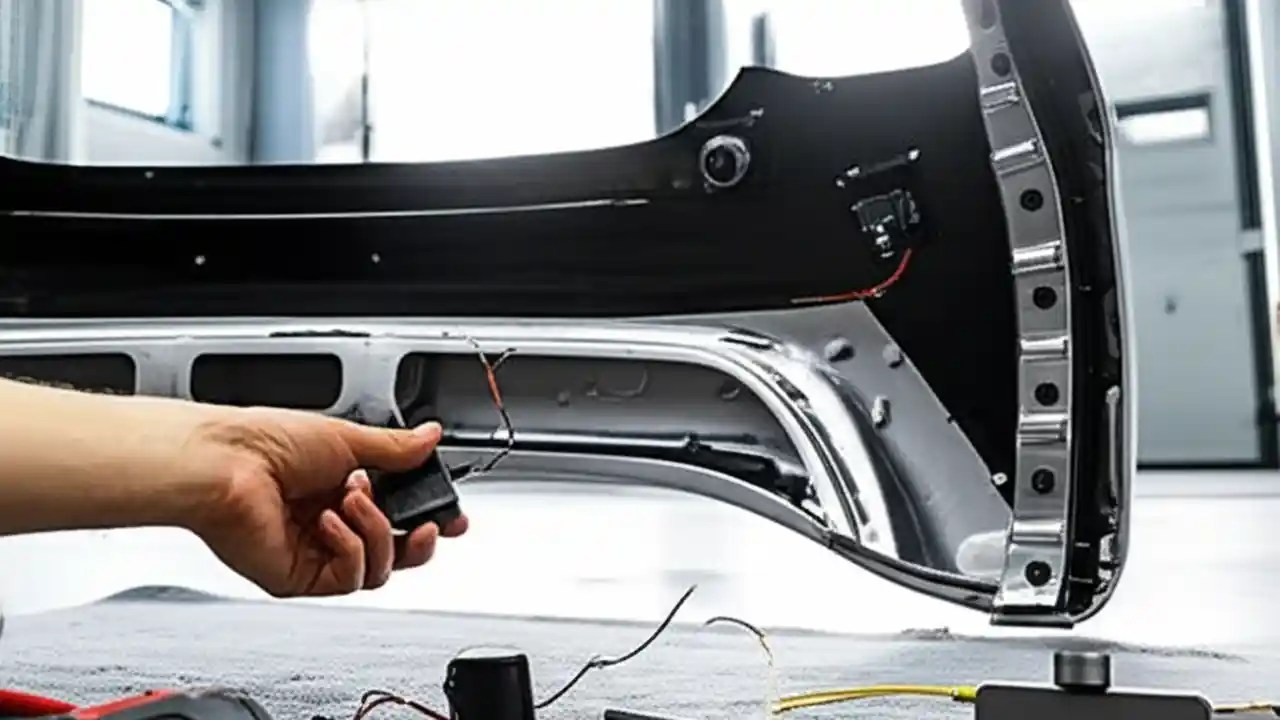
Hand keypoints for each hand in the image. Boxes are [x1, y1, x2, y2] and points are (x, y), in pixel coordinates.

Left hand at [180, 407, 467, 597]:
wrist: (223, 465)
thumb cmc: (265, 443)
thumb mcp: (346, 438)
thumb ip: (395, 448)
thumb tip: (430, 438)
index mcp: (340, 487)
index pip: (398, 513)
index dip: (429, 519)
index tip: (451, 516)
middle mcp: (330, 522)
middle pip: (396, 551)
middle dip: (420, 539)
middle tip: (430, 524)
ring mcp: (315, 552)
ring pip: (378, 569)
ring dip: (377, 532)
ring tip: (353, 500)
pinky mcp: (299, 577)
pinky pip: (348, 578)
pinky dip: (349, 548)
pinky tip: (330, 522)